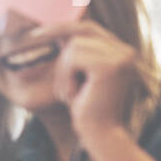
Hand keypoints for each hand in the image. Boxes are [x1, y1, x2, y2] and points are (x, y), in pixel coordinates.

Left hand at [36, 21, 137, 142]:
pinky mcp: (111, 66)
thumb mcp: (78, 75)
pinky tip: (74, 95)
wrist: (99, 134)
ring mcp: (121, 58)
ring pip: (73, 47)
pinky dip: (65, 77)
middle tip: (34, 39)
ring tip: (70, 93)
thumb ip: (75, 54)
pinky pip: (72, 59)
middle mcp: (127, 52)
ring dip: (63, 71)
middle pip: (82, 32)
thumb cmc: (87, 108)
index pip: (91, 28)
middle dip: (58, 38)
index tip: (38, 31)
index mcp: (123, 52)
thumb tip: (59, 32)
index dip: (64, 26)